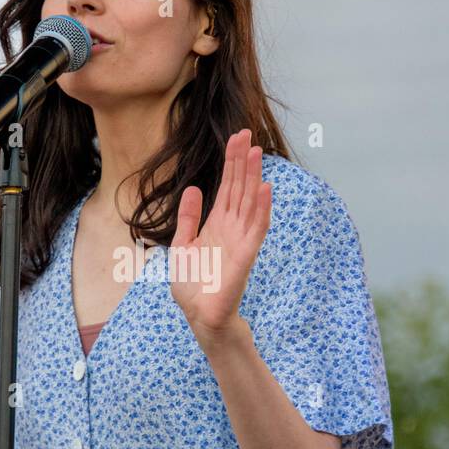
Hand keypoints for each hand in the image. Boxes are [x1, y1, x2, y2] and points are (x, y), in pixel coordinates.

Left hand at [169, 129, 270, 339]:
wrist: (199, 315)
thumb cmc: (193, 285)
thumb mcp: (183, 245)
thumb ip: (189, 217)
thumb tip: (194, 188)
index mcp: (216, 223)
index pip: (227, 186)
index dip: (232, 163)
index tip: (236, 138)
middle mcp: (231, 227)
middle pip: (240, 187)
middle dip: (243, 161)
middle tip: (247, 133)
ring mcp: (241, 239)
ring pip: (250, 202)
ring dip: (254, 178)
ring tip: (257, 153)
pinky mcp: (246, 254)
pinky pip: (257, 227)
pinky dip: (261, 208)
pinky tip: (265, 189)